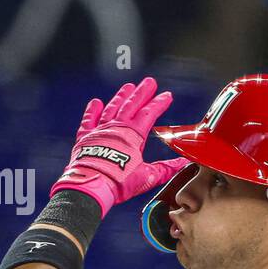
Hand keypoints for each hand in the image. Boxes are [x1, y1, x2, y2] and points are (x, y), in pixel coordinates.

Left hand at [52, 77, 186, 216]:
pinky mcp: (85, 137)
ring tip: (128, 87)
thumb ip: (165, 169)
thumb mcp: (147, 177)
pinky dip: (92, 110)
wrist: (91, 186)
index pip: (149, 114)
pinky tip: (96, 102)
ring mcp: (99, 130)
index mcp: (133, 135)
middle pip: (131, 105)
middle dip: (142, 93)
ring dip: (121, 96)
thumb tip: (182, 164)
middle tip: (150, 82)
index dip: (159, 103)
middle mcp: (116, 128)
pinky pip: (89, 120)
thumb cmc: (118, 182)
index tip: (166, 95)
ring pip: (112, 108)